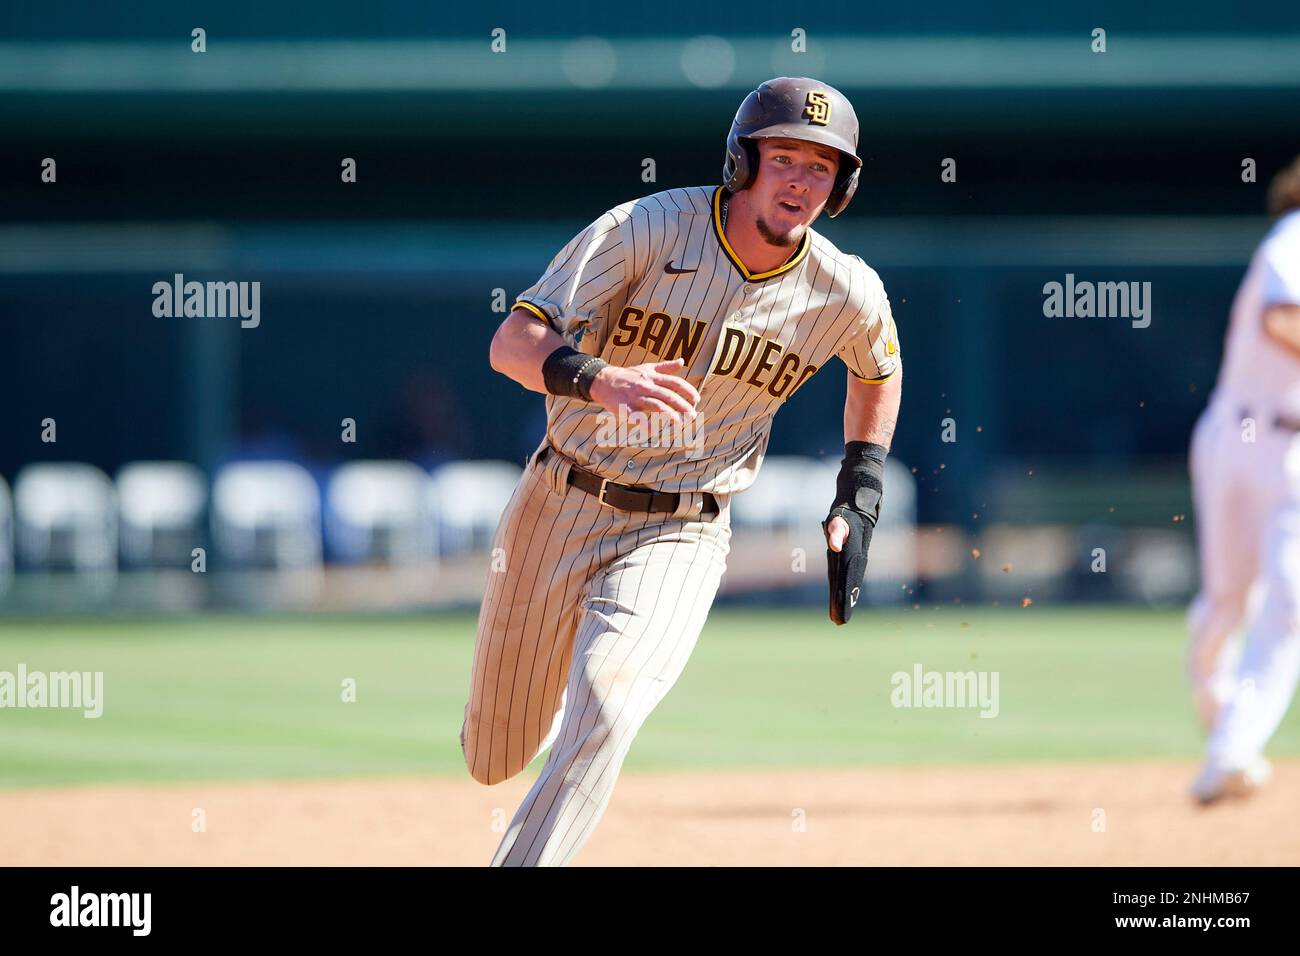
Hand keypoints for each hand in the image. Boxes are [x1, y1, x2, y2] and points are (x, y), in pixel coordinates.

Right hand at [588, 358, 699, 424]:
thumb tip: (682, 361)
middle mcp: (646, 386)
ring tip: (679, 423)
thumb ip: (665, 367)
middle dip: (682, 405)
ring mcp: (635, 397)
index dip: (687, 390)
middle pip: (668, 395)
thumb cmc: (628, 375)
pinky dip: (645, 424)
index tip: (697, 399)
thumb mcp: (647, 368)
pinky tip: (654, 431)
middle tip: (693, 415)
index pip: (674, 382)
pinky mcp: (625, 408)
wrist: (604, 381)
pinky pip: (636, 417)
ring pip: (655, 405)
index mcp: (652, 377)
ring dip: (668, 414)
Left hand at [823, 508, 870, 625]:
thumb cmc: (845, 517)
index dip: (843, 598)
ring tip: (838, 619)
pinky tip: (841, 602)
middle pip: (849, 587)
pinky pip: (848, 580)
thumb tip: (834, 546)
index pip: (847, 582)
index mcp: (851, 556)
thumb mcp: (838, 522)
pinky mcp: (851, 560)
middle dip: (844, 605)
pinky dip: (845, 592)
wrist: (858, 511)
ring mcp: (854, 562)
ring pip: (849, 585)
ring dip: (844, 601)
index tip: (840, 611)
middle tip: (838, 622)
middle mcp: (855, 562)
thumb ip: (836, 533)